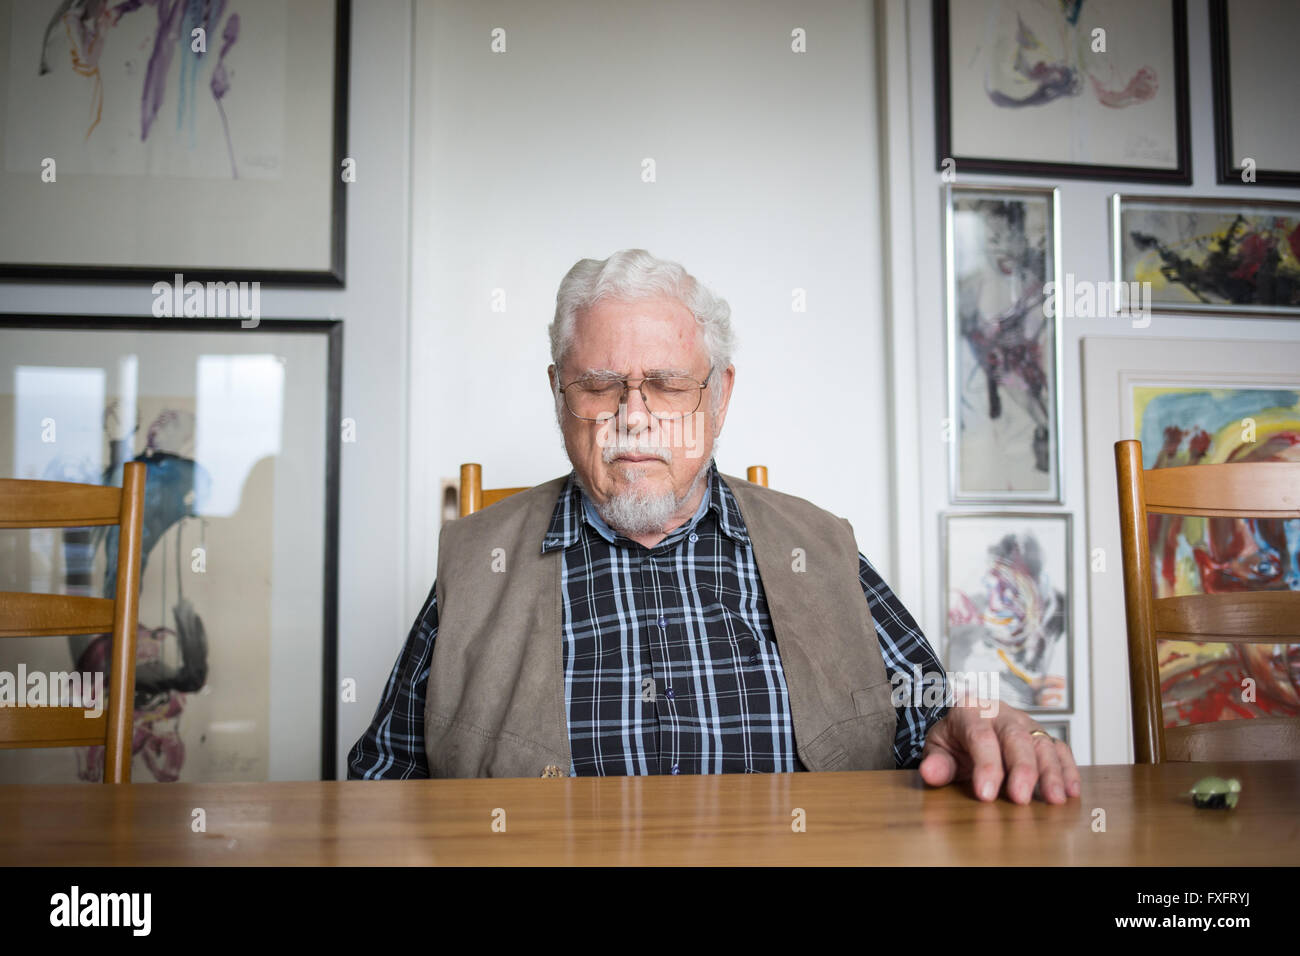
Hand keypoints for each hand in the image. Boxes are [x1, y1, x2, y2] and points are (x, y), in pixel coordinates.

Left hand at [917, 701, 1079, 803]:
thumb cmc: (953, 739)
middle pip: (1015, 737)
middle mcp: (1002, 713)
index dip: (985, 765)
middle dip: (1021, 769)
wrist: (965, 723)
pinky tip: (1071, 791)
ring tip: (1054, 799)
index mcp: (970, 712)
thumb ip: (936, 763)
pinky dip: (1068, 769)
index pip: (980, 737)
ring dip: (1051, 772)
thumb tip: (930, 773)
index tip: (985, 794)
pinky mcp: (1042, 736)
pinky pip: (1060, 749)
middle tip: (1020, 798)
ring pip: (1042, 743)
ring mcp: (1025, 723)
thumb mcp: (937, 748)